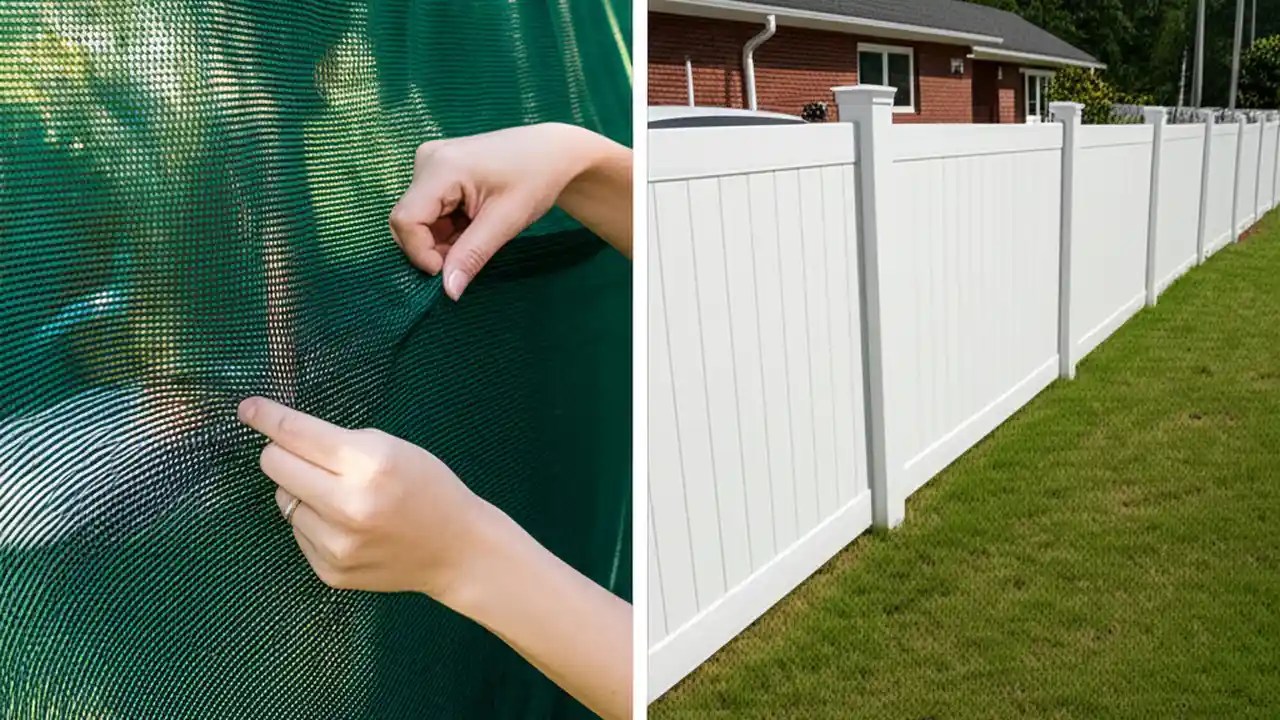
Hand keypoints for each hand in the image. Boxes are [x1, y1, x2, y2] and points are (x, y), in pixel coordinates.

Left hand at [238, 395, 631, 719]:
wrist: (457, 549)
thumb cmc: (428, 487)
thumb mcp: (394, 448)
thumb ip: (340, 442)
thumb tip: (280, 437)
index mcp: (370, 465)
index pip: (297, 434)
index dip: (267, 417)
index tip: (248, 408)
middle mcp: (348, 506)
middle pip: (276, 465)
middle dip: (283, 453)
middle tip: (302, 453)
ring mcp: (337, 544)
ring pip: (283, 500)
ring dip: (302, 491)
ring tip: (340, 496)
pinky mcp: (330, 570)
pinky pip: (297, 532)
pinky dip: (313, 521)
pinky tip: (347, 524)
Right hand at [388, 122, 631, 299]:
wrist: (551, 152)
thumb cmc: (535, 178)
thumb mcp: (506, 222)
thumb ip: (471, 256)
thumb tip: (448, 292)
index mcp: (441, 166)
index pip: (406, 220)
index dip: (420, 253)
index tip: (448, 270)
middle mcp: (427, 159)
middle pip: (408, 221)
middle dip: (433, 248)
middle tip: (469, 255)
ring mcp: (429, 162)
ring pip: (419, 219)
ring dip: (443, 239)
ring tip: (479, 234)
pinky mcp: (435, 170)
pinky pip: (429, 211)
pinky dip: (448, 228)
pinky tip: (473, 224)